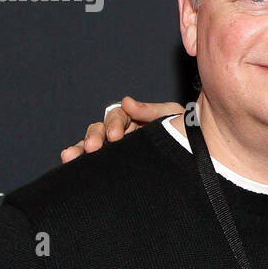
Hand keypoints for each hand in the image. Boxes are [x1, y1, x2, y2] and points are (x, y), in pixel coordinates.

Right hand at [60, 97, 185, 162]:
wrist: (198, 155)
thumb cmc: (185, 133)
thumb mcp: (172, 117)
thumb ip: (150, 110)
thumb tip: (126, 102)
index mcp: (133, 120)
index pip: (117, 117)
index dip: (113, 124)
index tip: (115, 136)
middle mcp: (121, 134)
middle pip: (99, 130)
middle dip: (94, 137)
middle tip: (94, 147)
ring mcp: (116, 150)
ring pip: (92, 146)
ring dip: (80, 149)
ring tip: (71, 156)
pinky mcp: (114, 166)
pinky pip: (94, 164)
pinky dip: (80, 162)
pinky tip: (69, 163)